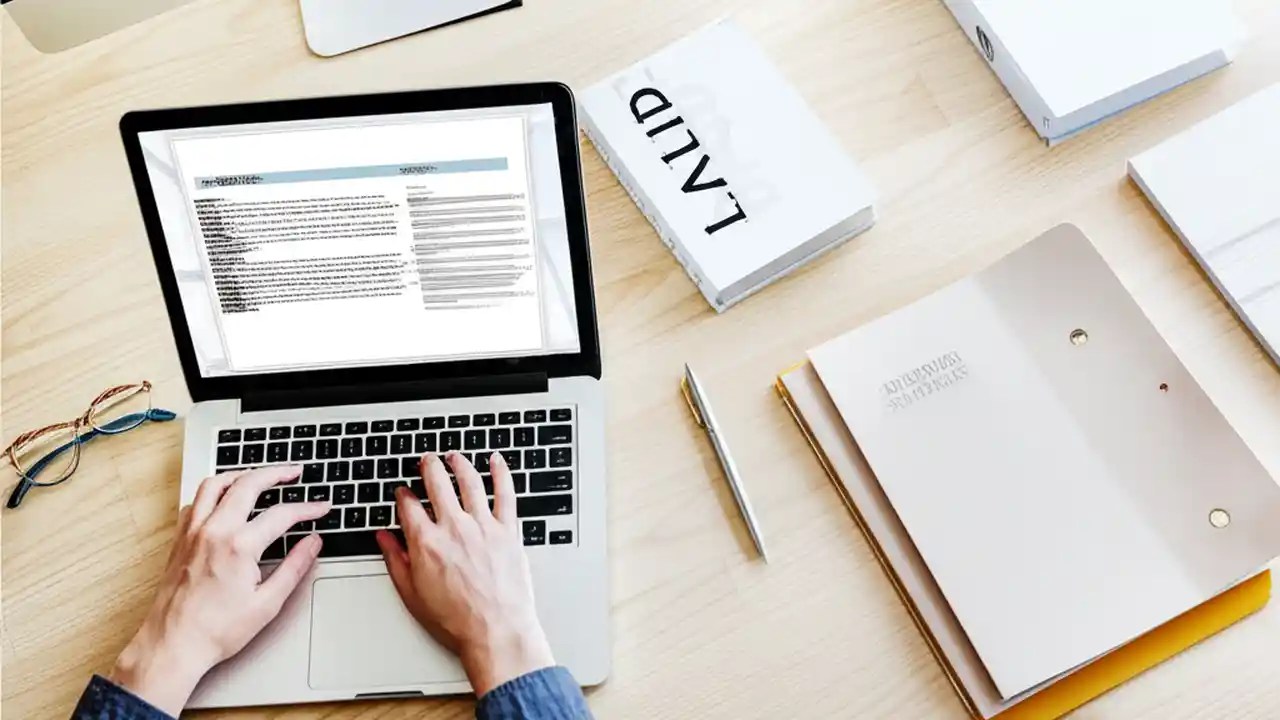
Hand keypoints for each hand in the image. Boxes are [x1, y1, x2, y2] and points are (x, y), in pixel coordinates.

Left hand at [111, 466, 329, 714]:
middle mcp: (214, 532)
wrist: (173, 645)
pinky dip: (212, 492)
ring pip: (215, 484)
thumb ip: (294, 567)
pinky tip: (223, 499)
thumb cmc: (215, 631)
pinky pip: (195, 502)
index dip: (307, 508)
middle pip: (248, 484)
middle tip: (293, 472)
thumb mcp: (267, 603)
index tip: (321, 507)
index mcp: (239, 546)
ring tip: (258, 475)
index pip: (282, 514)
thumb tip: (312, 545)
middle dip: (275, 473)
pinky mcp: (180, 540)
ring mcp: (193, 533)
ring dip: (241, 474)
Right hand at [377, 451, 553, 696]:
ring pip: (469, 481)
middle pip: (437, 483)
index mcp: (426, 542)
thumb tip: (383, 538)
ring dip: (459, 464)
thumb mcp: (412, 594)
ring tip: (453, 456)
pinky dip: (501, 473)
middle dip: (428, 467)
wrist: (496, 631)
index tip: (402, 493)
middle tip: (426, 460)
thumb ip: (395, 560)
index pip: (408, 506)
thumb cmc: (456, 619)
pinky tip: (496, 461)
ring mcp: (483, 526)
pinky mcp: (508, 531)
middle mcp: (454, 527)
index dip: (402, 495)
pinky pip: (506, 493)